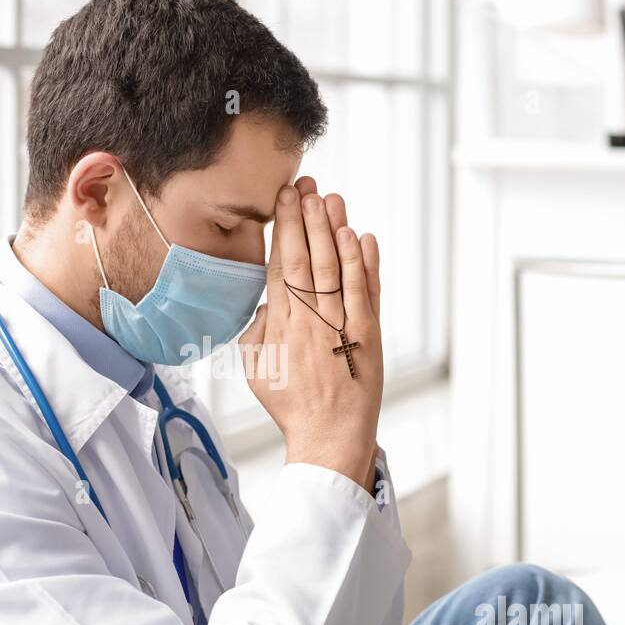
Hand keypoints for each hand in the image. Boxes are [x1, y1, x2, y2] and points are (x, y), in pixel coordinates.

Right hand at [239, 176, 382, 489]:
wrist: (328, 438)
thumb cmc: (292, 407)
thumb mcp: (256, 371)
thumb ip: (257, 332)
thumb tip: (265, 303)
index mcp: (280, 326)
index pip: (281, 266)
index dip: (284, 230)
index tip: (283, 200)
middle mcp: (310, 322)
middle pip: (307, 259)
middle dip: (306, 218)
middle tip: (305, 185)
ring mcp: (340, 327)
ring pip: (336, 270)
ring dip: (334, 231)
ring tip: (331, 199)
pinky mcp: (367, 337)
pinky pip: (365, 293)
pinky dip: (365, 265)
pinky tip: (361, 238)